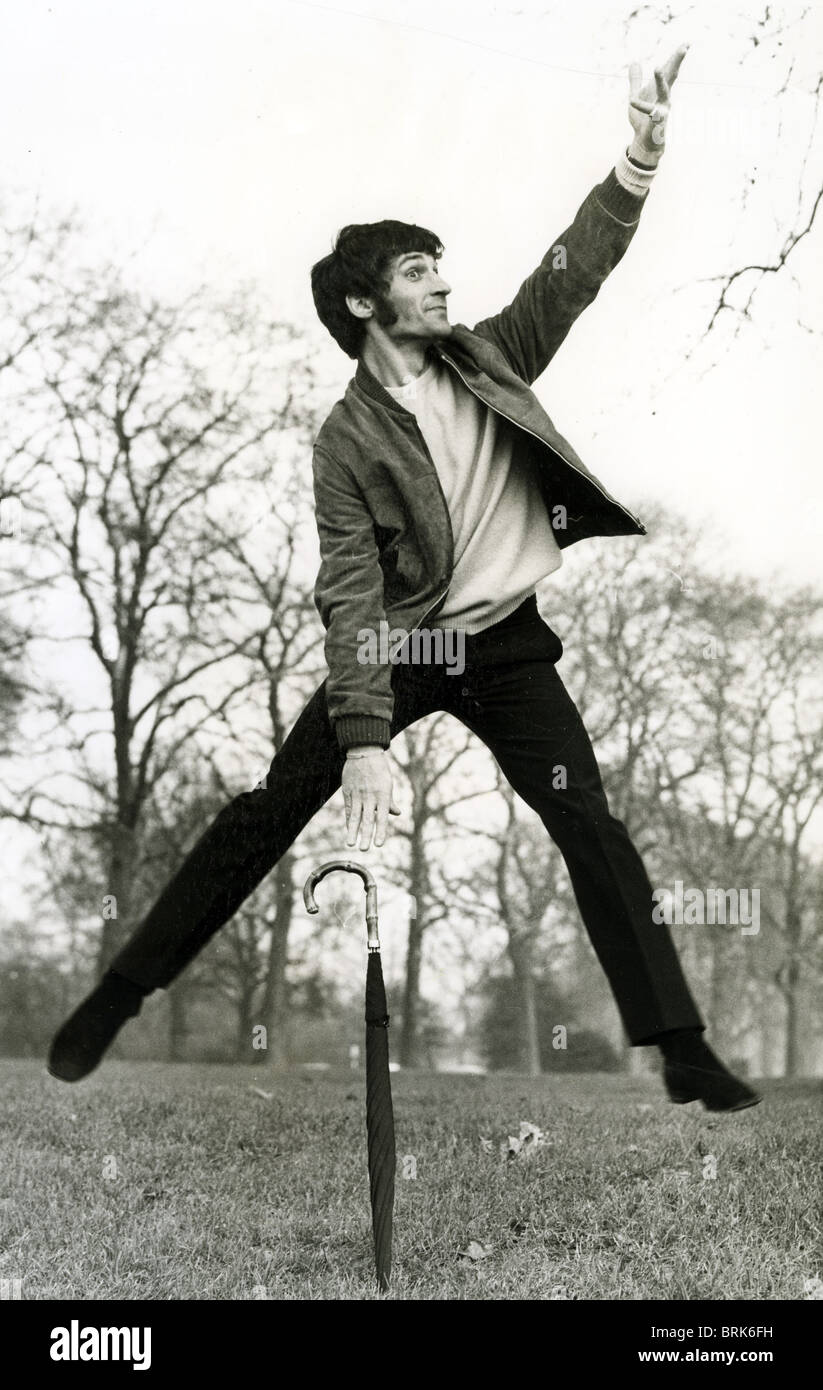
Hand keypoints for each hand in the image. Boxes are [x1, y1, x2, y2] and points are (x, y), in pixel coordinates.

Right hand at [342, 747, 400, 850]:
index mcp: (383, 794)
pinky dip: (349, 820)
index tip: (379, 844)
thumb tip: (397, 813)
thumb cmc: (379, 769)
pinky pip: (348, 808)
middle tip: (364, 849)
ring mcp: (358, 794)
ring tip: (351, 844)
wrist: (364, 751)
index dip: (381, 831)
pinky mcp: (348, 791)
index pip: (382, 817)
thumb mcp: (388, 784)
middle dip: (366, 836)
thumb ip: (390, 801)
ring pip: (355, 816)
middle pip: (368, 819)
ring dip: (353, 831)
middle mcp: (370, 796)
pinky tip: (349, 829)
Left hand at [628, 43, 688, 161]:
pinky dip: (639, 105)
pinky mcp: (657, 119)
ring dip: (660, 79)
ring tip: (656, 67)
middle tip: (685, 46)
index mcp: (660, 89)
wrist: (644, 141)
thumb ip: (635, 80)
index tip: (686, 44)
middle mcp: (665, 96)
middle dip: (677, 62)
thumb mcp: (636, 95)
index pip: (669, 70)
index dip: (676, 57)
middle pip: (671, 75)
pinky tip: (631, 100)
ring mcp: (663, 107)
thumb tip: (634, 61)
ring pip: (663, 91)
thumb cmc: (642, 119)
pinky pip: (648, 110)